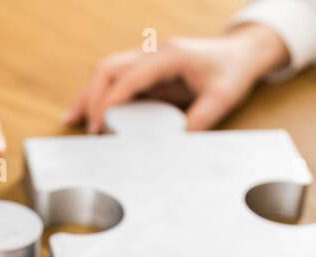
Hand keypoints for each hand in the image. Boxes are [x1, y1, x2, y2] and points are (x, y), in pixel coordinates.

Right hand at [65, 25, 289, 133]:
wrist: (241, 53)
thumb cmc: (232, 72)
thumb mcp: (223, 98)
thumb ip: (200, 119)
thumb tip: (175, 144)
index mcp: (170, 55)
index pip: (131, 76)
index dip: (112, 100)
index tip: (101, 125)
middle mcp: (154, 53)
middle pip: (109, 68)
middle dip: (93, 97)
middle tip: (87, 129)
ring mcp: (148, 59)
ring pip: (107, 71)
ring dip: (90, 95)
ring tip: (73, 120)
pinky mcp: (147, 71)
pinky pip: (117, 80)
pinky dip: (100, 96)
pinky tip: (89, 115)